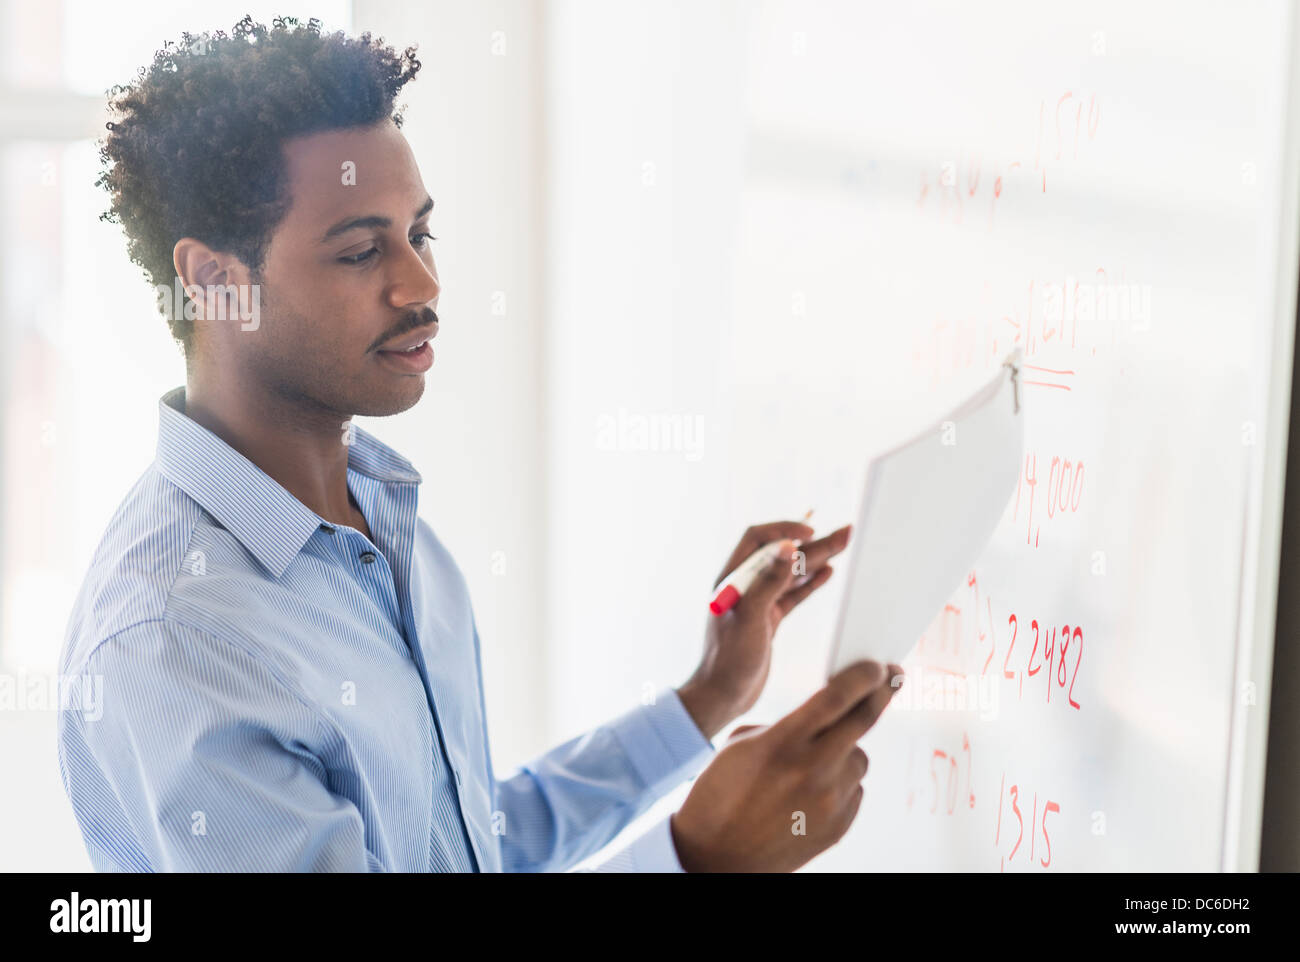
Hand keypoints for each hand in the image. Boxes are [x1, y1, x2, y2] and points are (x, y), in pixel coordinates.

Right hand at [669, 660, 903, 871]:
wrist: (716, 858)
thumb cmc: (719, 795)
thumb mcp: (740, 746)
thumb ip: (786, 726)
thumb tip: (822, 719)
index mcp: (783, 743)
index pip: (836, 698)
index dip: (863, 676)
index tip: (878, 665)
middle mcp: (813, 770)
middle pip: (864, 721)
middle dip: (881, 693)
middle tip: (892, 678)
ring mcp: (829, 801)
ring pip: (859, 757)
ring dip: (847, 749)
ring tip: (816, 761)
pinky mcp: (839, 826)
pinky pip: (854, 789)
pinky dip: (840, 782)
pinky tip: (811, 791)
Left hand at [677, 520, 852, 737]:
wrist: (722, 696)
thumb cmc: (729, 659)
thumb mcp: (751, 617)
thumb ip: (769, 581)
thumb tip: (788, 546)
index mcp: (732, 578)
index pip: (758, 539)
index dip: (784, 530)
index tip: (810, 532)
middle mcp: (744, 586)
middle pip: (782, 556)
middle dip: (812, 544)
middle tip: (845, 533)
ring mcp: (758, 603)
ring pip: (791, 575)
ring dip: (816, 561)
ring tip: (844, 546)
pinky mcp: (769, 620)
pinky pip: (793, 595)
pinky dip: (811, 583)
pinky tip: (828, 572)